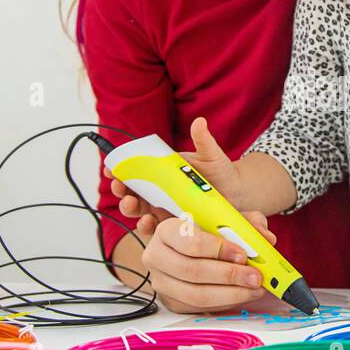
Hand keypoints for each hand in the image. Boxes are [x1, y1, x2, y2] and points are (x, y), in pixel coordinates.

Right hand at [104, 116, 248, 229]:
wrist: (238, 195)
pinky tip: (147, 223)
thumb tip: (200, 121)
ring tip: (130, 204)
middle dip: (121, 189)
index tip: (111, 169)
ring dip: (130, 208)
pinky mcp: (173, 225)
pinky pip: (156, 228)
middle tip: (119, 187)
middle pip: (132, 191)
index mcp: (162, 171)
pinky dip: (147, 226)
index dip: (119, 169)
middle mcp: (159, 190)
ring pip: (139, 210)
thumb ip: (204, 141)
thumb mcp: (212, 155)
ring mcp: (164, 207)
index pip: (135, 169)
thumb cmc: (221, 172)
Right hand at [139, 211, 278, 313]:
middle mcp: (156, 256)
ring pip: (196, 294)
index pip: (190, 242)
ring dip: (231, 294)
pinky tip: (243, 295)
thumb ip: (246, 224)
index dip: (219, 250)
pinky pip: (200, 307)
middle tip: (255, 276)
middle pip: (193, 271)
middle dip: (229, 275)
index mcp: (166, 230)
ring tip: (255, 288)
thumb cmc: (207, 231)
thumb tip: (266, 238)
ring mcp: (161, 282)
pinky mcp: (171, 301)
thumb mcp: (226, 220)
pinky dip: (225, 303)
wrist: (192, 248)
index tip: (243, 254)